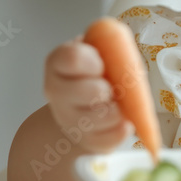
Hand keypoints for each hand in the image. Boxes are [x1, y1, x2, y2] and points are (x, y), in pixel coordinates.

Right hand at [43, 35, 133, 153]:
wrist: (85, 109)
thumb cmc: (95, 74)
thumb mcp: (98, 50)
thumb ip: (107, 43)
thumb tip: (118, 39)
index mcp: (58, 63)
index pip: (72, 57)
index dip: (93, 62)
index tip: (100, 65)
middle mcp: (56, 92)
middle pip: (92, 91)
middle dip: (109, 88)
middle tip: (110, 87)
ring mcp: (68, 120)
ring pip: (104, 116)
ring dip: (119, 109)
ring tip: (117, 103)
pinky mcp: (87, 141)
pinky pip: (113, 135)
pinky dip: (124, 128)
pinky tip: (121, 120)